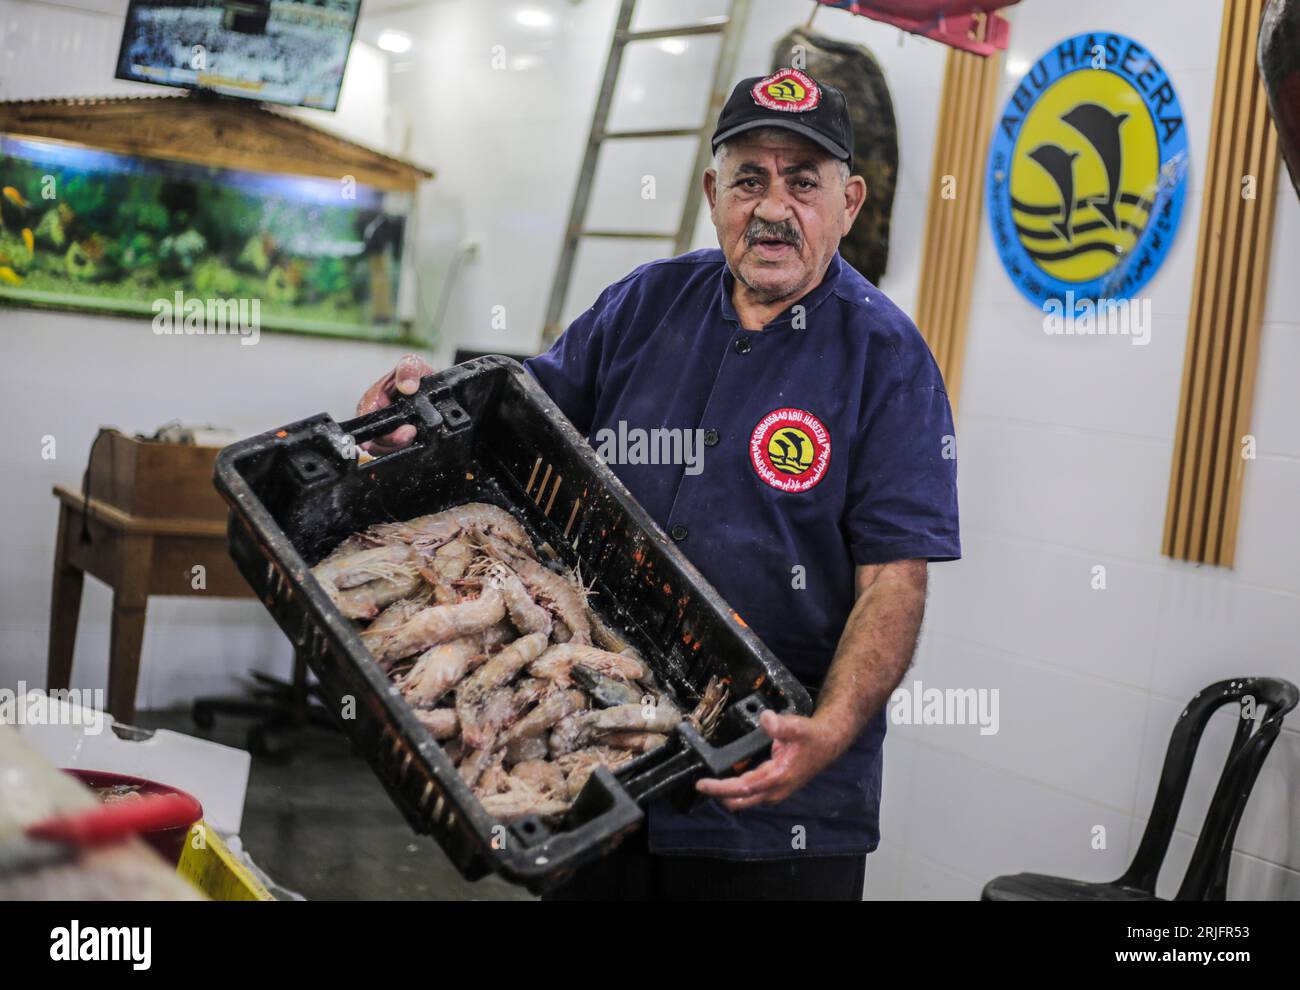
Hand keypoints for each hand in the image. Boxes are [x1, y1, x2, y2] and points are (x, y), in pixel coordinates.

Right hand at [356, 353, 434, 453]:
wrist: (434, 387)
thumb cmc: (418, 374)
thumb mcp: (413, 364)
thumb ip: (408, 370)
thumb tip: (407, 386)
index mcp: (374, 398)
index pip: (366, 418)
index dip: (376, 429)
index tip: (395, 432)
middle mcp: (377, 415)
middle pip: (374, 438)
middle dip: (392, 440)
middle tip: (411, 432)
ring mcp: (387, 429)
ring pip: (383, 448)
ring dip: (399, 446)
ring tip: (415, 435)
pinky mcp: (397, 439)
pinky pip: (395, 451)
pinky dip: (405, 448)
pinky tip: (415, 440)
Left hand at [694, 709, 843, 811]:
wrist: (828, 744)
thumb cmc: (812, 737)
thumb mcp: (797, 727)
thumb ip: (780, 724)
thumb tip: (765, 719)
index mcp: (778, 777)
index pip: (743, 788)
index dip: (721, 788)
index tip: (702, 784)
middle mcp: (775, 790)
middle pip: (740, 800)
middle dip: (720, 795)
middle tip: (702, 783)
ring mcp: (775, 792)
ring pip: (745, 799)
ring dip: (729, 793)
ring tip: (711, 781)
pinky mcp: (775, 788)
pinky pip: (751, 794)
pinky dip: (738, 789)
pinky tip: (730, 777)